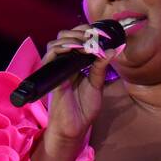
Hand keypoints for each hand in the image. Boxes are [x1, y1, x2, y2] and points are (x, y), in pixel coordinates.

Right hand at [41, 23, 123, 143]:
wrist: (75, 128)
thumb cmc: (84, 109)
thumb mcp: (97, 84)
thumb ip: (100, 67)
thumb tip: (111, 50)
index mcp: (75, 64)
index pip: (75, 39)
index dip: (84, 31)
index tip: (99, 31)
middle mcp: (64, 64)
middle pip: (63, 37)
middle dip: (78, 32)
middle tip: (92, 35)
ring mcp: (56, 70)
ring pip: (55, 44)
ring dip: (71, 39)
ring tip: (85, 42)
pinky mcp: (52, 78)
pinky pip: (50, 58)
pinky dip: (60, 49)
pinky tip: (74, 49)